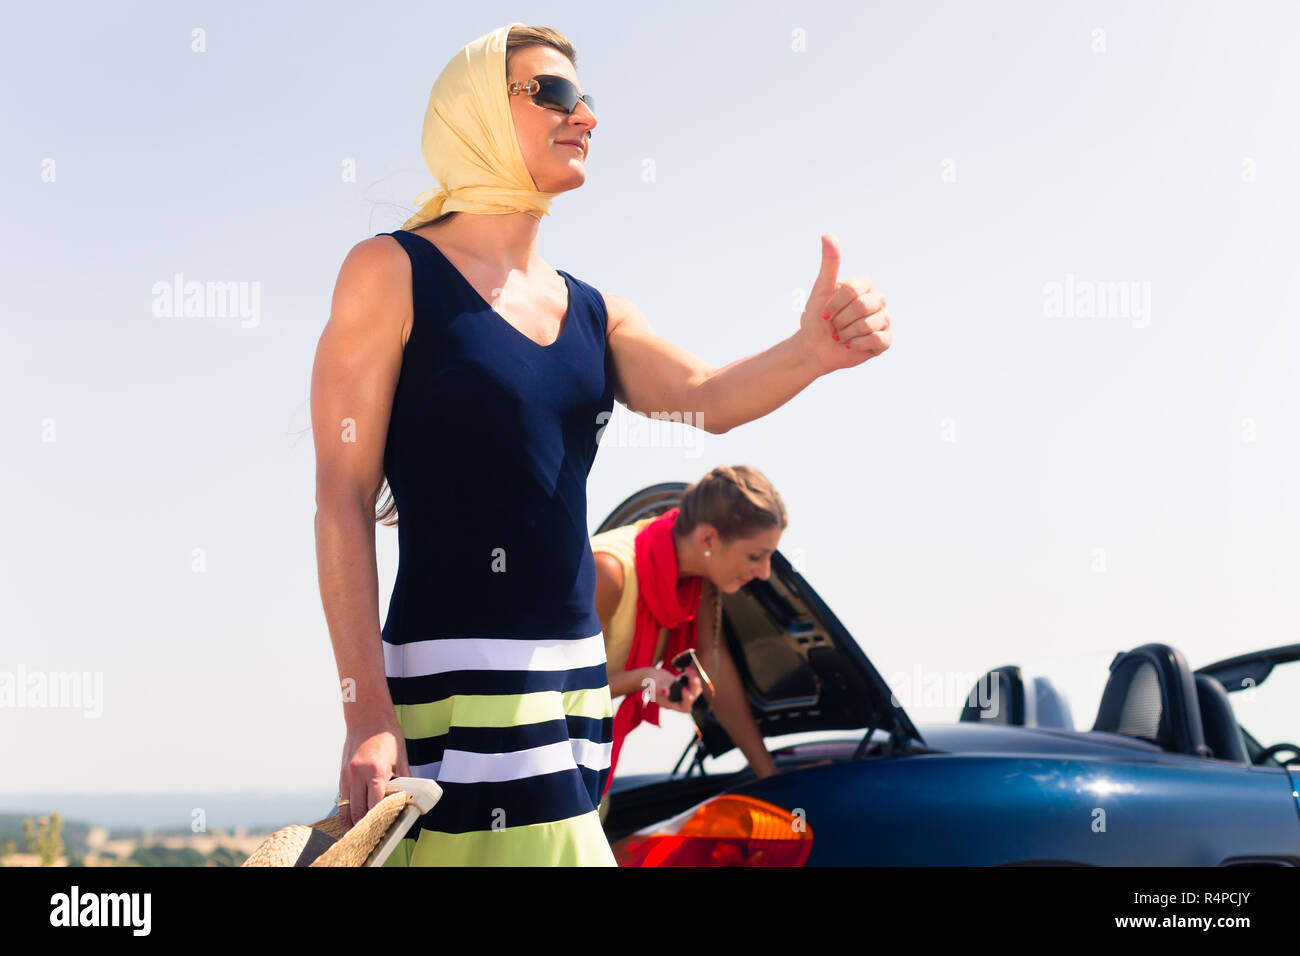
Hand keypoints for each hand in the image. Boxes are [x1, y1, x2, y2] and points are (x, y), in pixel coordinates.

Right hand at [337, 710, 409, 833]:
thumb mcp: (401, 757)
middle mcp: (358, 774)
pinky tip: (352, 818)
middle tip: (373, 836)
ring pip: (347, 808)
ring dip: (352, 823)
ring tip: (359, 834)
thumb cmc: (387, 735)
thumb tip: (408, 797)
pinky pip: (342, 798)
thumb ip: (403, 780)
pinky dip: (347, 810)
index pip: (375, 806)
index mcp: (375, 771)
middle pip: (359, 811)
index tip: (384, 829)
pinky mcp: (342, 774)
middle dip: (365, 827)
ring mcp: (347, 775)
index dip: (379, 821)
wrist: (368, 716)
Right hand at [641, 665, 701, 713]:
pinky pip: (692, 683)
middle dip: (694, 687)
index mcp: (671, 704)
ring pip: (694, 690)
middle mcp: (677, 700)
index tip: (684, 688)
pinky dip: (692, 676)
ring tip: (690, 671)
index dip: (688, 699)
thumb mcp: (651, 685)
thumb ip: (658, 689)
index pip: (684, 708)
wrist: (650, 677)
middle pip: (692, 698)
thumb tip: (666, 692)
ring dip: (695, 681)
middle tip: (692, 677)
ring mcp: (681, 693)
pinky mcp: (683, 685)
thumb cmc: (648, 682)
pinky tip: (687, 669)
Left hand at [798, 234, 890, 373]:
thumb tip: (827, 234)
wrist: (814, 348)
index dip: (835, 304)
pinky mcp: (886, 340)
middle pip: (862, 306)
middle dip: (841, 320)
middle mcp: (878, 300)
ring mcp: (884, 320)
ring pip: (868, 325)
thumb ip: (830, 263)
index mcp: (865, 286)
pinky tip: (851, 345)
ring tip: (842, 336)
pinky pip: (877, 339)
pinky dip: (858, 345)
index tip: (826, 311)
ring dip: (847, 334)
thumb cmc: (817, 319)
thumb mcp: (821, 289)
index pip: (854, 290)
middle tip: (834, 326)